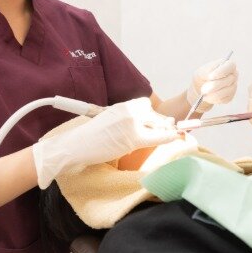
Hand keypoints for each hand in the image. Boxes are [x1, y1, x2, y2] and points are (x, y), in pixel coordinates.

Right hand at [32, 97, 176, 187]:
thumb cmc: (88, 139)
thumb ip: (124, 122)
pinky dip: (168, 137)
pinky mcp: (132, 137)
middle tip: (171, 128)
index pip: (145, 106)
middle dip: (162, 123)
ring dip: (166, 130)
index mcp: (120, 106)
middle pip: (153, 114)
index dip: (154, 115)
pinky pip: (155, 136)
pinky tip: (176, 137)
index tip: (162, 121)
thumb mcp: (108, 122)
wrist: (74, 146)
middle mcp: (127, 111)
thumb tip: (143, 127)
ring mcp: (130, 123)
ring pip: (156, 124)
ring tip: (174, 134)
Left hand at [186, 59, 237, 112]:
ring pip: (227, 91)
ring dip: (213, 94)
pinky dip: (214, 99)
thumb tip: (210, 77)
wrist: (202, 86)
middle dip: (215, 85)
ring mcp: (233, 86)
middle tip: (204, 89)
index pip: (230, 66)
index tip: (210, 77)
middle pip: (229, 80)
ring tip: (203, 94)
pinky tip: (207, 97)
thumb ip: (207, 72)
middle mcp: (233, 75)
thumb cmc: (204, 75)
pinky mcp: (230, 96)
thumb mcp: (202, 71)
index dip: (221, 71)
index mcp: (228, 64)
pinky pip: (224, 99)